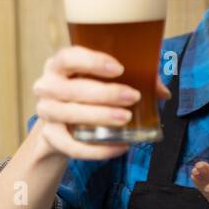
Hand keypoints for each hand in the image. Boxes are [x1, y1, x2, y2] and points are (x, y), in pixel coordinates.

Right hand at [32, 45, 170, 160]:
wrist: (62, 124)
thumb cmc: (87, 93)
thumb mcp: (104, 81)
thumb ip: (133, 79)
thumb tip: (162, 92)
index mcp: (59, 65)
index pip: (69, 58)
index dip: (93, 62)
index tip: (119, 69)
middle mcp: (46, 86)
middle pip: (72, 89)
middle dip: (106, 93)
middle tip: (133, 97)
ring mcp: (45, 112)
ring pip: (70, 114)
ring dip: (100, 117)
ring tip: (126, 119)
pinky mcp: (51, 137)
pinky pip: (71, 146)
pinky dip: (97, 150)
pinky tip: (120, 147)